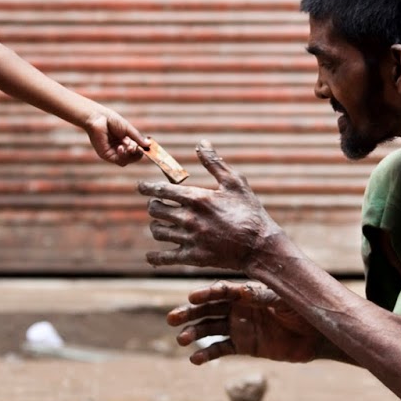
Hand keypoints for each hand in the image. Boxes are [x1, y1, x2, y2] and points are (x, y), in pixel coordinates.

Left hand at [80, 106, 147, 165]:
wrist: (98, 118)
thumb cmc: (111, 120)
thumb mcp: (128, 129)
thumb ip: (137, 138)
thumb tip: (148, 144)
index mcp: (124, 141)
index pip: (135, 150)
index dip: (140, 150)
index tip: (144, 147)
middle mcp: (118, 148)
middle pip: (131, 158)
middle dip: (136, 153)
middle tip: (135, 147)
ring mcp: (112, 152)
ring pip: (126, 161)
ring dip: (130, 156)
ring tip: (129, 147)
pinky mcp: (106, 155)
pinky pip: (118, 161)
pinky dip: (122, 156)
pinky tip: (121, 147)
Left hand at [139, 141, 280, 269]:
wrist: (260, 246)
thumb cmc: (250, 211)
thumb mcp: (235, 183)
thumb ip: (215, 163)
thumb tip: (201, 143)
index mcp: (197, 198)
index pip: (161, 190)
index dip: (147, 187)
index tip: (141, 187)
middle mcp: (189, 218)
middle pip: (155, 210)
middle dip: (154, 205)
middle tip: (157, 205)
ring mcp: (190, 239)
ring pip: (157, 231)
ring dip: (156, 226)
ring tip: (161, 225)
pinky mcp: (193, 257)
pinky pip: (164, 257)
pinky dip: (155, 257)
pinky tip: (151, 256)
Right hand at [168, 280, 321, 363]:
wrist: (315, 335)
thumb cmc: (302, 311)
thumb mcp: (283, 301)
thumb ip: (262, 297)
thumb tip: (243, 293)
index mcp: (247, 293)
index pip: (221, 291)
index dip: (206, 294)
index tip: (192, 298)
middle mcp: (239, 308)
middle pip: (208, 309)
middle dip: (189, 313)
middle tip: (171, 318)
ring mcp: (239, 327)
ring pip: (210, 329)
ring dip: (193, 333)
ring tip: (180, 339)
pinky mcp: (244, 346)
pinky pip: (220, 349)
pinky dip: (207, 354)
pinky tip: (194, 360)